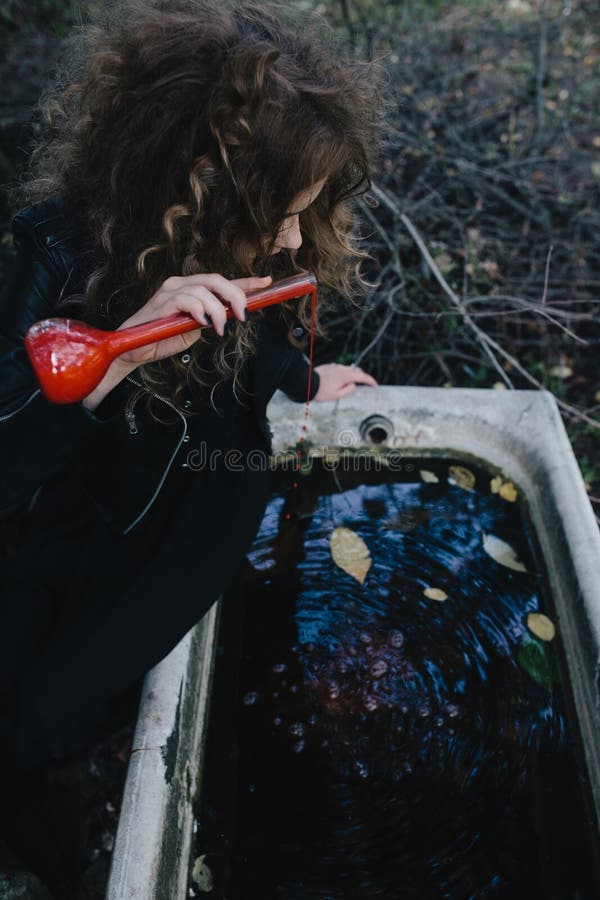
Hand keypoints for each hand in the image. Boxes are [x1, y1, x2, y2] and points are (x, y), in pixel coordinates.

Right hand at [114, 273, 272, 366]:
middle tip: (242, 315)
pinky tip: (203, 323)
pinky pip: (187, 299)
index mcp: (192, 288)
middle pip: (217, 279)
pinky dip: (200, 310)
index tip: (266, 282)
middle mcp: (182, 284)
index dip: (246, 281)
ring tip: (218, 328)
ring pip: (204, 290)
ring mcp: (170, 290)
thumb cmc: (163, 337)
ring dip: (217, 310)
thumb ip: (212, 318)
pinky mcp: (162, 302)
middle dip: (235, 295)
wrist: (135, 350)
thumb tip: (234, 314)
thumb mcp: (195, 328)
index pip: (223, 281)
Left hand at [313, 363, 377, 400]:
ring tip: (350, 385)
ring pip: (347, 370)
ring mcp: (334, 366)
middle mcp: (341, 369)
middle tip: (365, 385)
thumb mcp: (337, 395)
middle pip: (356, 371)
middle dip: (362, 377)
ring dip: (352, 376)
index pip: (362, 377)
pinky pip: (339, 369)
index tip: (375, 385)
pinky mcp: (329, 367)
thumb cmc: (321, 392)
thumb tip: (354, 385)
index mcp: (345, 376)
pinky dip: (343, 374)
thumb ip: (348, 390)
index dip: (370, 381)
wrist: (306, 383)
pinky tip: (338, 381)